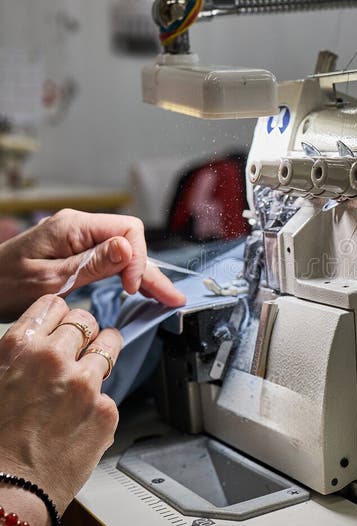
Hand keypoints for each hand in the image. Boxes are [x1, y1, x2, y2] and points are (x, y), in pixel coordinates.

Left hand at [0, 209, 185, 318]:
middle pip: (128, 243)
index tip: (132, 289)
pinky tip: (139, 289)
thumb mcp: (51, 279)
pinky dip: (124, 275)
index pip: (127, 231)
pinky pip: (106, 259)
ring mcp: (76, 239)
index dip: (138, 260)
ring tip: (165, 297)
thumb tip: (129, 249)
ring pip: (121, 253)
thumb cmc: (5, 285)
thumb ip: (92, 263)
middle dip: (150, 271)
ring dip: (142, 274)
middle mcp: (78, 227)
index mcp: (73, 226)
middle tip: (172, 298)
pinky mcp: (72, 252)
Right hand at [0, 295, 122, 514]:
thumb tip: (29, 347)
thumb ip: (14, 356)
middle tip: (79, 348)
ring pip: (110, 345)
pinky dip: (98, 403)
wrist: (7, 491)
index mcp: (20, 347)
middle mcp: (55, 359)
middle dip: (83, 333)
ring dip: (101, 355)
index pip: (55, 304)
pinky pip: (109, 393)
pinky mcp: (106, 411)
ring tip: (90, 372)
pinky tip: (80, 420)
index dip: (59, 316)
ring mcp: (85, 384)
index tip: (62, 324)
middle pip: (86, 321)